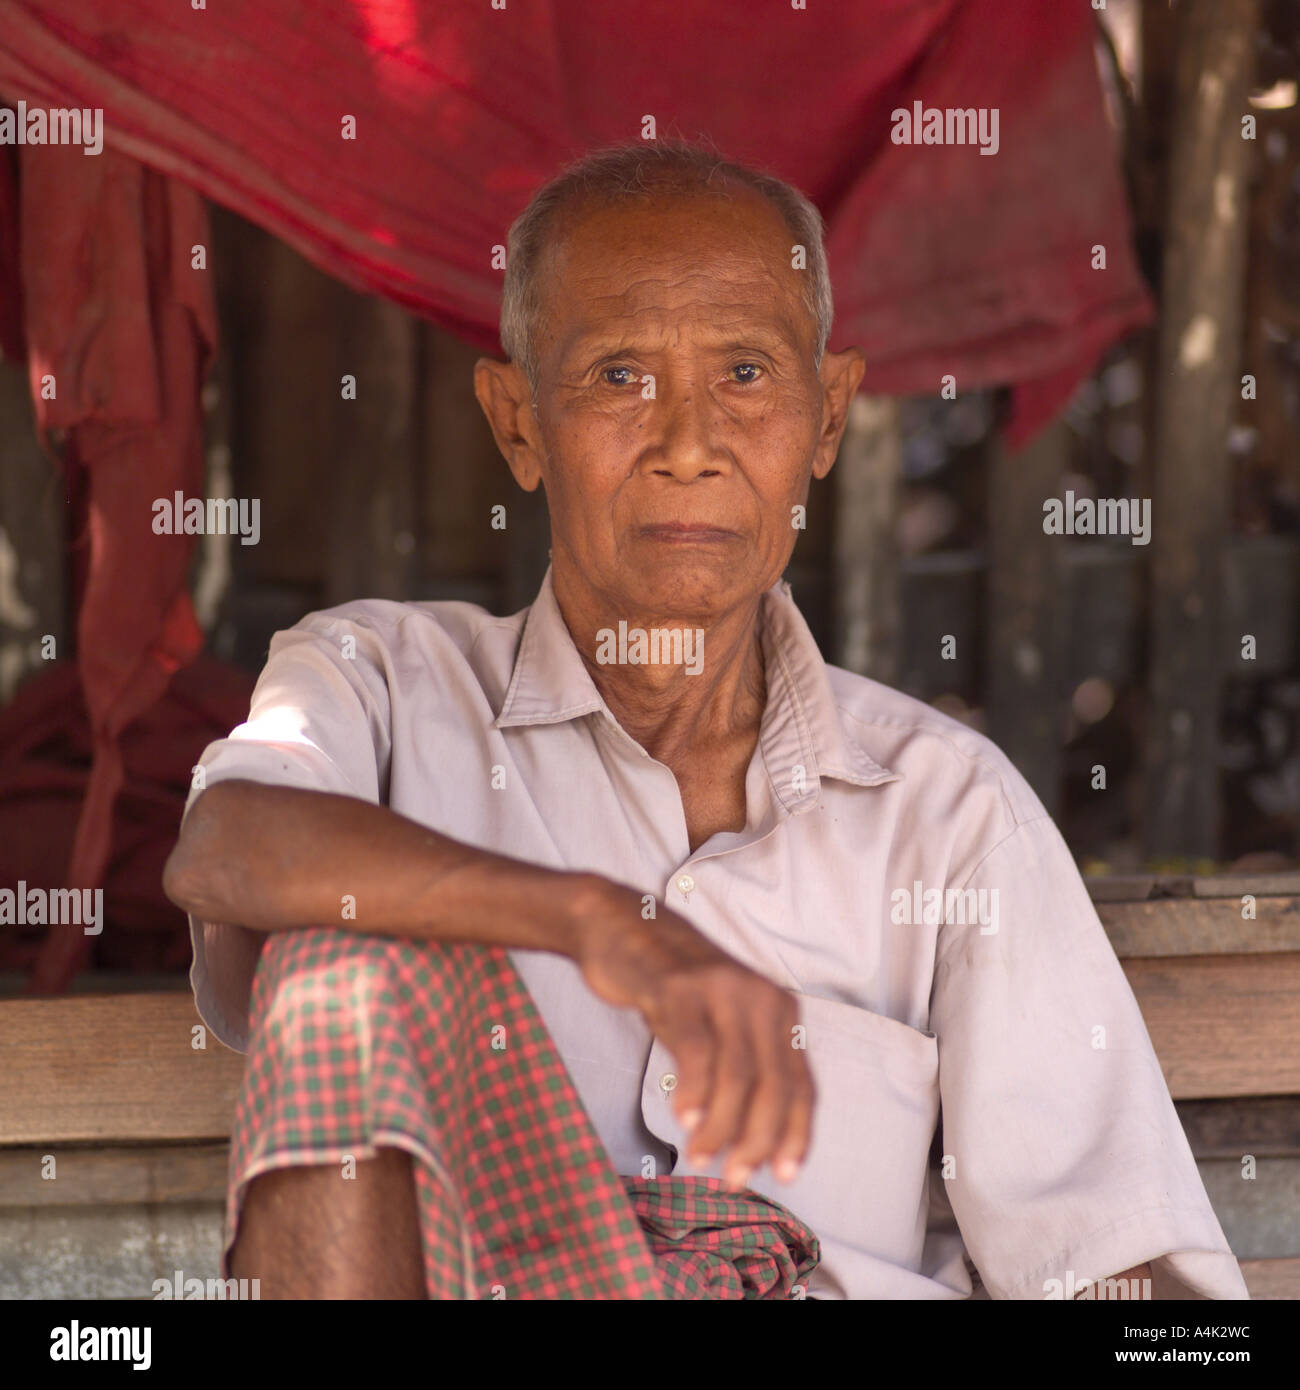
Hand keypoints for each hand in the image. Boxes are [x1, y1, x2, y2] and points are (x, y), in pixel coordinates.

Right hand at [569, 880, 814, 1188]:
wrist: (623, 927)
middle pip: (774, 1086)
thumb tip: (754, 1137)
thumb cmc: (673, 989)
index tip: (784, 1175)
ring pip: (738, 1075)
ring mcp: (722, 990)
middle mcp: (761, 998)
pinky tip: (683, 1118)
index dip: (795, 1134)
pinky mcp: (681, 988)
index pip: (801, 1085)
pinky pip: (696, 1050)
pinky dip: (695, 1092)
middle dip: (757, 1141)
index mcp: (779, 1010)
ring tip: (699, 1156)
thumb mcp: (720, 1023)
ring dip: (721, 1127)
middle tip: (734, 1178)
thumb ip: (743, 1065)